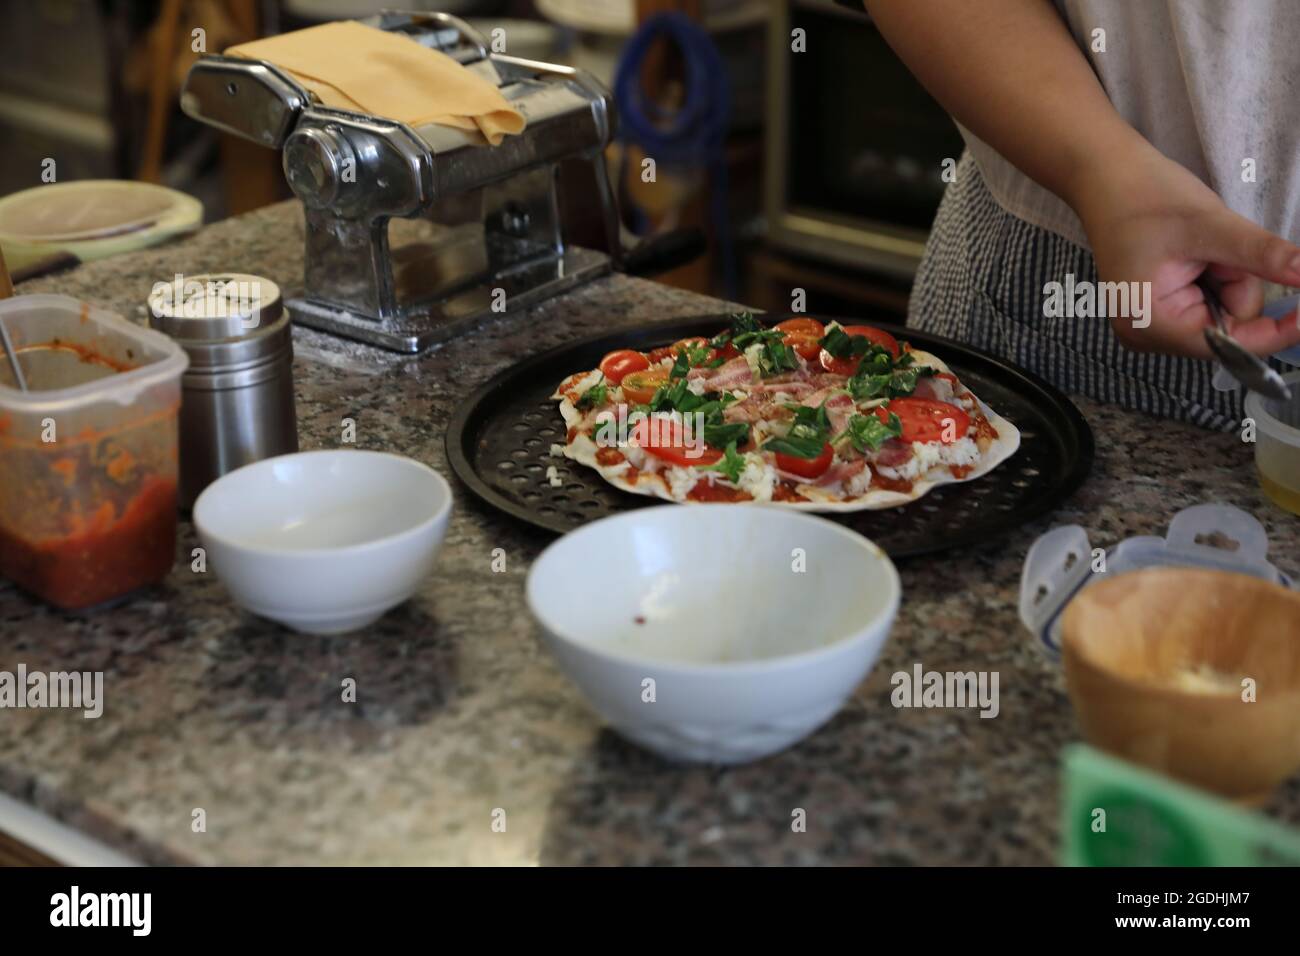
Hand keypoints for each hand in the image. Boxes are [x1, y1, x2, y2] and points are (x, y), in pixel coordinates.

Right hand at [1071, 145, 1299, 358]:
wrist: (1105, 176)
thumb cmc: (1145, 197)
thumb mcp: (1211, 225)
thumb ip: (1262, 257)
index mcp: (1150, 323)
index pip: (1228, 345)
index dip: (1274, 331)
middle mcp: (1146, 334)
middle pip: (1225, 329)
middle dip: (1235, 286)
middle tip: (1214, 249)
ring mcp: (1149, 324)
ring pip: (1221, 314)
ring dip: (1226, 278)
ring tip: (1197, 246)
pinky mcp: (1156, 310)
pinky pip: (1208, 304)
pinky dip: (1215, 278)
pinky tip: (1193, 255)